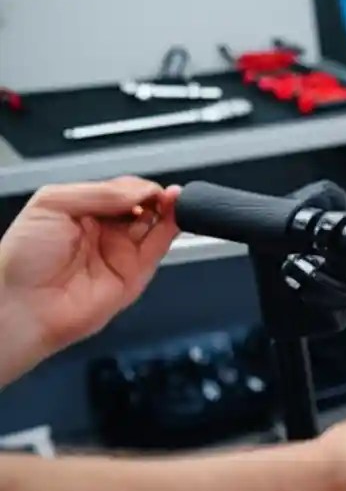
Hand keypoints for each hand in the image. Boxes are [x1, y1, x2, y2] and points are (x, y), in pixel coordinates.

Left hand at [0, 177, 180, 356]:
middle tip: (161, 194)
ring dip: (169, 210)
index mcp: (80, 210)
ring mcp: (120, 252)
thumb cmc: (23, 259)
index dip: (135, 186)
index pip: (119, 190)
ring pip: (155, 224)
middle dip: (155, 196)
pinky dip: (172, 229)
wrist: (26, 304)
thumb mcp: (52, 203)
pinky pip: (159, 247)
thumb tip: (140, 190)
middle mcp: (102, 231)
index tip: (144, 186)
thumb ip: (99, 193)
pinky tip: (177, 215)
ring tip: (174, 200)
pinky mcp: (135, 274)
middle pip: (142, 206)